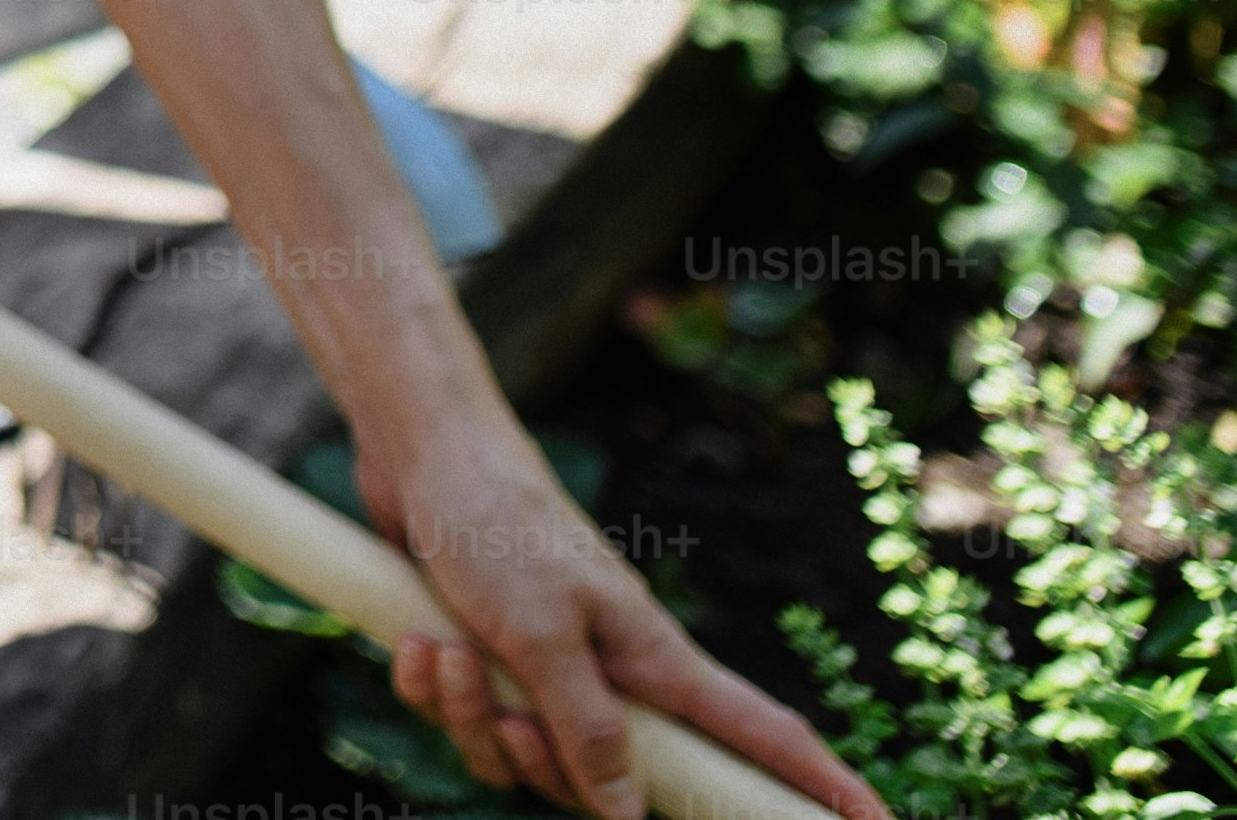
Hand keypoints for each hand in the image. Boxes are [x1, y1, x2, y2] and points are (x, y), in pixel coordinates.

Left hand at [360, 406, 882, 818]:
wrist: (421, 453)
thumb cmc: (495, 526)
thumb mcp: (541, 634)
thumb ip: (586, 728)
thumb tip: (630, 815)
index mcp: (656, 664)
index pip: (761, 736)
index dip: (820, 788)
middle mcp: (613, 675)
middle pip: (610, 783)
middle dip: (545, 770)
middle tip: (512, 721)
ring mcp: (549, 669)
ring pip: (521, 756)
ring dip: (469, 717)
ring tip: (448, 651)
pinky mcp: (488, 660)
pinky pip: (466, 721)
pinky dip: (432, 689)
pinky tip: (416, 642)